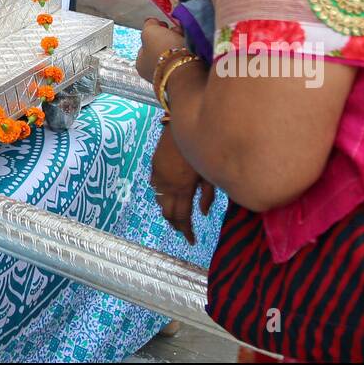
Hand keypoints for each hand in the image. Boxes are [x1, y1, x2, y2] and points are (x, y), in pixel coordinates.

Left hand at [135, 17, 186, 83]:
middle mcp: (154, 71)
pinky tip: (192, 42)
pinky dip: (190, 47)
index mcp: (141, 64)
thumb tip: (152, 22)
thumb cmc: (163, 50)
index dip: (154, 31)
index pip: (147, 43)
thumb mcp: (149, 31)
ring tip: (185, 35)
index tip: (164, 25)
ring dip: (180, 39)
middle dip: (169, 34)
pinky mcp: (187, 74)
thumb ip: (149, 24)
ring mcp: (171, 74)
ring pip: (176, 50)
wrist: (186, 69)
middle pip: (162, 45)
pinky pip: (187, 55)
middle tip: (175, 30)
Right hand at [150, 125, 215, 243]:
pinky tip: (170, 194)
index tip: (192, 241)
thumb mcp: (208, 173)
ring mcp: (158, 175)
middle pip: (167, 213)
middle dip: (175, 224)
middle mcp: (168, 184)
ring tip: (178, 214)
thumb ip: (207, 195)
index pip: (182, 217)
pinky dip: (162, 194)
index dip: (186, 231)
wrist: (182, 124)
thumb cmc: (201, 148)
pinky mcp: (154, 165)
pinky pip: (155, 186)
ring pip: (159, 201)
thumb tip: (204, 213)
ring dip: (168, 210)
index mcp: (183, 188)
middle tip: (184, 230)